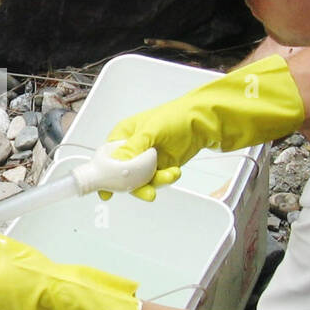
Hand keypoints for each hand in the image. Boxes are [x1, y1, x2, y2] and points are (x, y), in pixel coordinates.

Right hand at [104, 55, 304, 200]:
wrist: (204, 122)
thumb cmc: (176, 117)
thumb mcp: (150, 132)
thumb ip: (132, 149)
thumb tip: (115, 164)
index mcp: (124, 134)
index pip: (107, 156)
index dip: (104, 173)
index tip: (105, 192)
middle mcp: (133, 147)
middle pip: (122, 173)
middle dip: (133, 184)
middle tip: (145, 192)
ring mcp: (146, 158)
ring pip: (140, 180)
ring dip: (154, 182)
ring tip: (169, 176)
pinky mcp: (160, 166)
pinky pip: (156, 180)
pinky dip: (165, 179)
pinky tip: (175, 172)